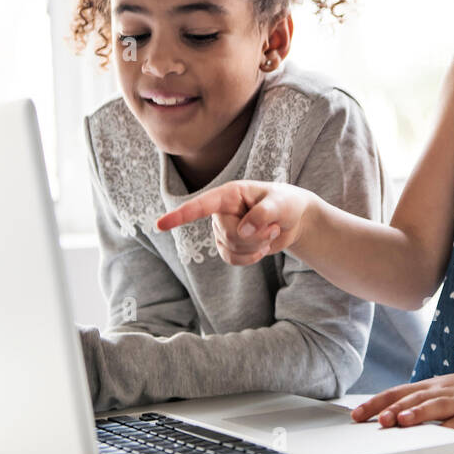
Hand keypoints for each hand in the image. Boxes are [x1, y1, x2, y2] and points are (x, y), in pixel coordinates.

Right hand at [154, 180, 313, 265]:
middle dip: (255, 236)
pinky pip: (232, 259)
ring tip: (270, 232)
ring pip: (231, 249)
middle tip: (273, 226)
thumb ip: (262, 215)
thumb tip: (242, 231)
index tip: (159, 225)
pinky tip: (262, 248)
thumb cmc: (286, 202)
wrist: (294, 219)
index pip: (201, 205)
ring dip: (256, 246)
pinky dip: (251, 257)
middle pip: (228, 234)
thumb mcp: (280, 204)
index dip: (180, 215)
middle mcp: (222, 212)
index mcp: (229, 194)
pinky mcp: (230, 245)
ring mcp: (224, 229)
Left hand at [350, 368, 453, 434]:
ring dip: (416, 415)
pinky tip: (439, 434)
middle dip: (391, 410)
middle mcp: (443, 391)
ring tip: (400, 422)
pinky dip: (449, 428)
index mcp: (432, 386)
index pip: (398, 392)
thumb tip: (389, 411)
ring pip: (435, 407)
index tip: (356, 414)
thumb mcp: (446, 388)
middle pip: (413, 399)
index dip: (376, 402)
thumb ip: (420, 399)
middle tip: (373, 420)